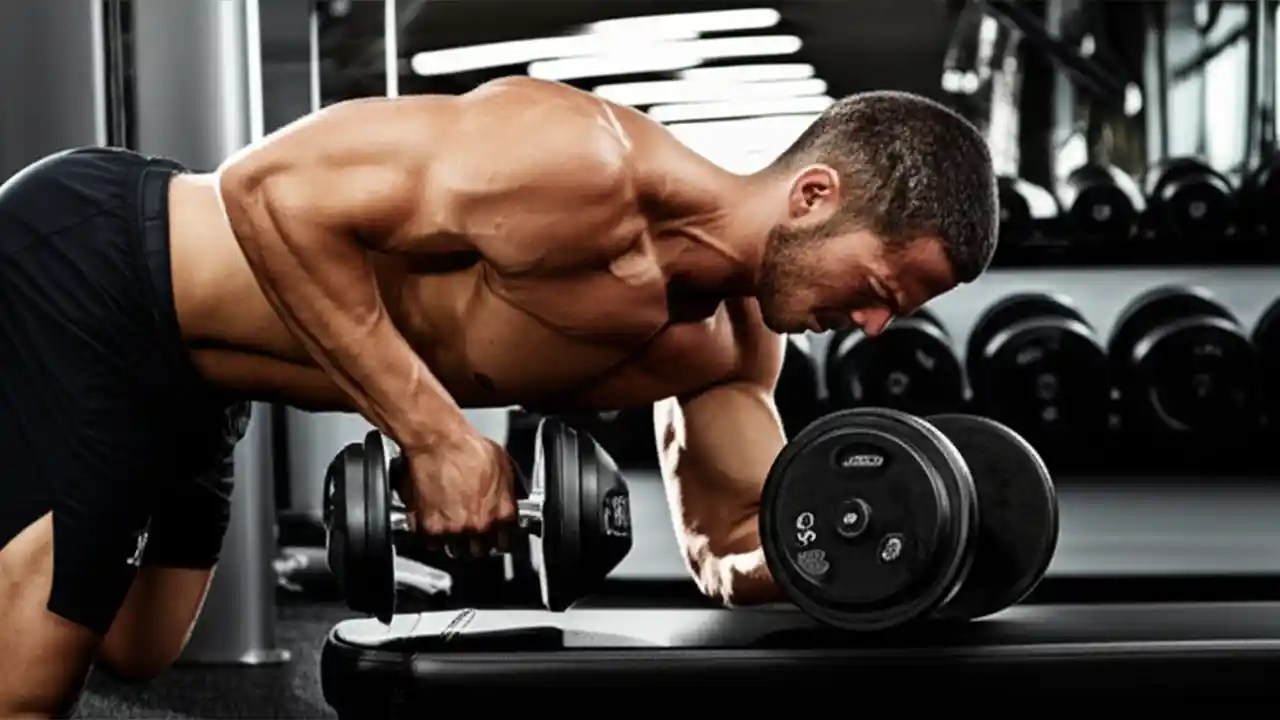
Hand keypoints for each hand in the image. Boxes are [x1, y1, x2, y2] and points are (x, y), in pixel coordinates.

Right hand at [397, 428, 518, 558]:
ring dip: (453, 542)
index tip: (494, 538)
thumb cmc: (468, 448)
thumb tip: (509, 499)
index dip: (498, 540)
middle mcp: (479, 526)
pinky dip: (431, 536)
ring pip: (455, 551)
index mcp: (501, 513)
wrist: (439, 442)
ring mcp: (454, 530)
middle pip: (480, 551)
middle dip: (475, 543)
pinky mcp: (430, 528)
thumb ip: (507, 493)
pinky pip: (432, 544)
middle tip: (469, 531)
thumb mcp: (504, 467)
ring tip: (450, 529)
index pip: (506, 543)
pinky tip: (434, 525)